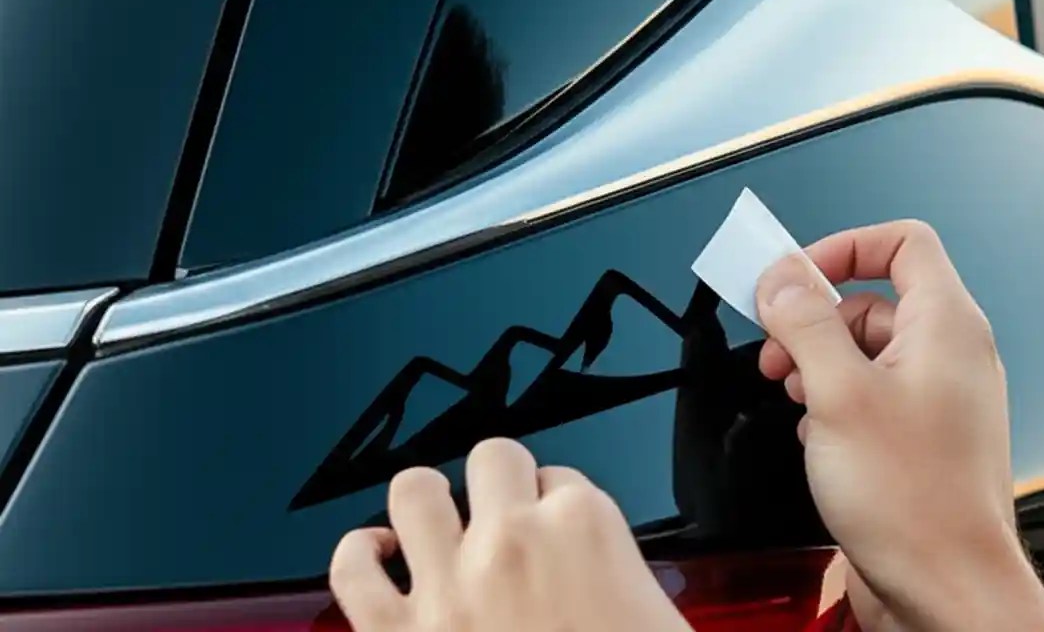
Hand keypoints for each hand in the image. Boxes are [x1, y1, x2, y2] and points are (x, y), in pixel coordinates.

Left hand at [330, 439, 690, 631]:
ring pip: (414, 491)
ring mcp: (446, 583)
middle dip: (499, 484)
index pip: (562, 477)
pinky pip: (352, 570)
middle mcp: (510, 541)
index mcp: (583, 530)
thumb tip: (605, 582)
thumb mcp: (661, 623)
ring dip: (429, 504)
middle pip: (493, 459)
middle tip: (507, 518)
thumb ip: (626, 581)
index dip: (558, 505)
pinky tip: (379, 559)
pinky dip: (359, 556)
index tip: (557, 533)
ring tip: (439, 524)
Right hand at [755, 220, 1043, 631]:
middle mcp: (948, 356)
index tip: (795, 276)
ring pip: (863, 352)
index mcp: (945, 326)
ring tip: (794, 399)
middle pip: (870, 301)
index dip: (843, 248)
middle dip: (813, 320)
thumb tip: (781, 275)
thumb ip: (805, 323)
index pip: (902, 243)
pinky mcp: (919, 439)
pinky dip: (833, 404)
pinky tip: (815, 437)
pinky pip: (868, 396)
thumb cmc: (916, 505)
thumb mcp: (839, 395)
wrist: (948, 590)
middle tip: (776, 351)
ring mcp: (936, 399)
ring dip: (817, 366)